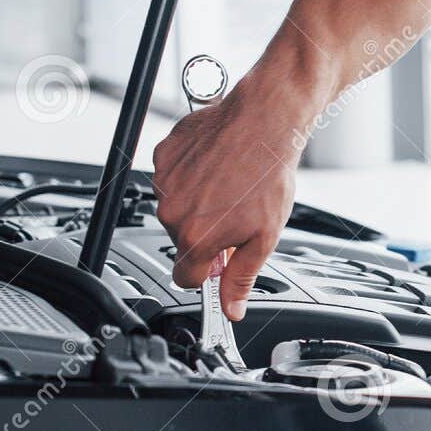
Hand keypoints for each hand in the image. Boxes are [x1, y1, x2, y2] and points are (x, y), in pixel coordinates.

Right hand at [152, 73, 309, 319]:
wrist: (264, 120)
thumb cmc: (268, 174)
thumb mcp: (264, 237)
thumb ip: (242, 278)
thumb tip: (231, 309)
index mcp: (196, 238)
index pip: (185, 277)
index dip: (206, 272)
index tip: (219, 263)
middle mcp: (172, 212)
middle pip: (182, 241)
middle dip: (205, 234)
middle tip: (235, 215)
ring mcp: (164, 182)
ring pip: (176, 209)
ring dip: (197, 204)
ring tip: (229, 186)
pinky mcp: (163, 156)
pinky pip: (171, 178)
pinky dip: (190, 176)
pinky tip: (216, 167)